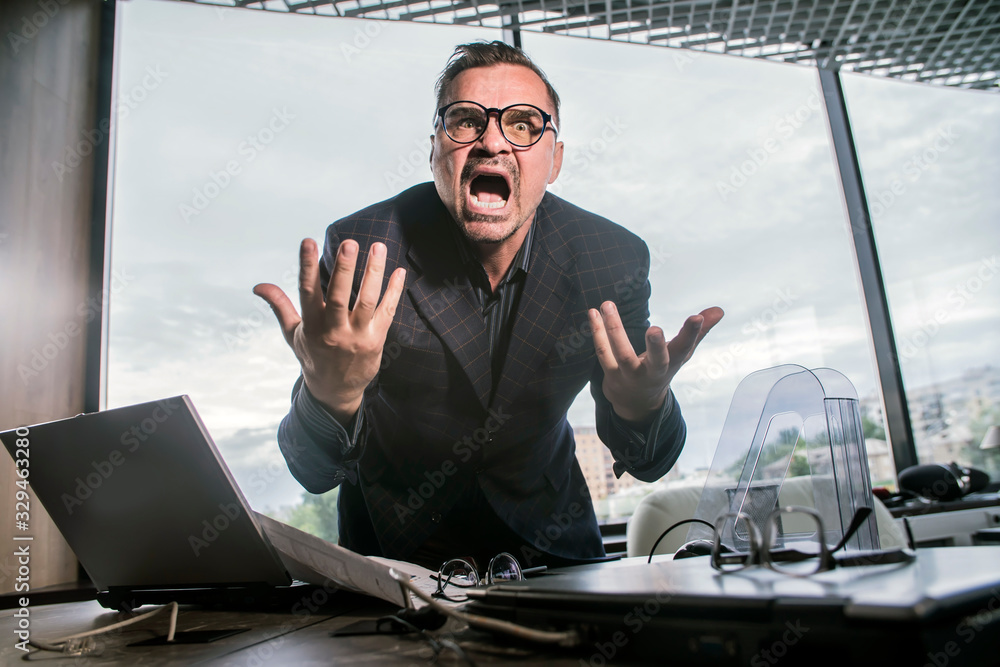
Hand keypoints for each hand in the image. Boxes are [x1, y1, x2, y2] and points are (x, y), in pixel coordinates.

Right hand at [254, 238, 405, 422]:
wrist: (335, 391)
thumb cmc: (313, 356)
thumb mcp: (292, 333)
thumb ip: (279, 305)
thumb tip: (258, 286)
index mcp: (311, 326)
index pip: (307, 292)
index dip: (307, 267)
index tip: (307, 241)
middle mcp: (333, 331)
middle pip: (339, 297)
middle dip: (344, 269)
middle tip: (349, 243)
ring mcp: (357, 336)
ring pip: (367, 302)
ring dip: (374, 273)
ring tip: (378, 247)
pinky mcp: (376, 340)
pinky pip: (387, 312)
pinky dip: (394, 291)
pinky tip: (399, 271)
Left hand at [588, 303, 723, 422]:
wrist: (636, 402)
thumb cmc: (661, 369)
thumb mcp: (681, 354)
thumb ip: (697, 332)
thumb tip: (719, 310)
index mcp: (672, 363)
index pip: (684, 348)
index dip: (691, 333)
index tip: (697, 317)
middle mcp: (653, 372)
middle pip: (656, 361)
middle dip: (656, 347)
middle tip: (655, 329)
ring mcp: (631, 375)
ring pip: (622, 354)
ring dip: (614, 330)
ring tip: (607, 304)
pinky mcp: (611, 374)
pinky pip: (603, 353)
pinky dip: (597, 333)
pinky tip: (593, 313)